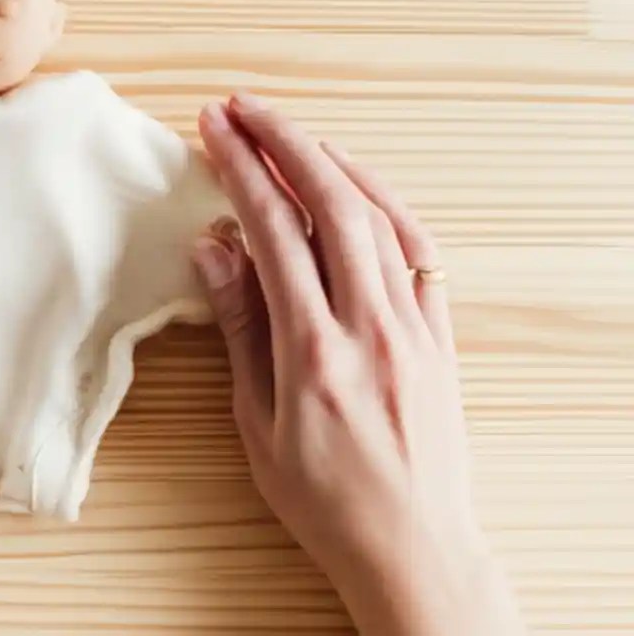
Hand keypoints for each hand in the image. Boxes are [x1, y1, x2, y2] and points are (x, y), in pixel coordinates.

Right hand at [194, 94, 523, 634]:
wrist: (411, 544)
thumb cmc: (324, 498)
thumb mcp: (257, 422)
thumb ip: (240, 328)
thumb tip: (215, 249)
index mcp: (314, 351)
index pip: (274, 233)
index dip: (241, 172)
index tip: (214, 131)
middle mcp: (371, 325)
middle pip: (329, 203)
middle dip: (283, 143)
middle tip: (242, 108)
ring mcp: (414, 325)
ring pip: (377, 214)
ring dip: (330, 161)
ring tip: (288, 131)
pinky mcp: (440, 333)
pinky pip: (417, 246)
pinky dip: (385, 200)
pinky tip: (356, 179)